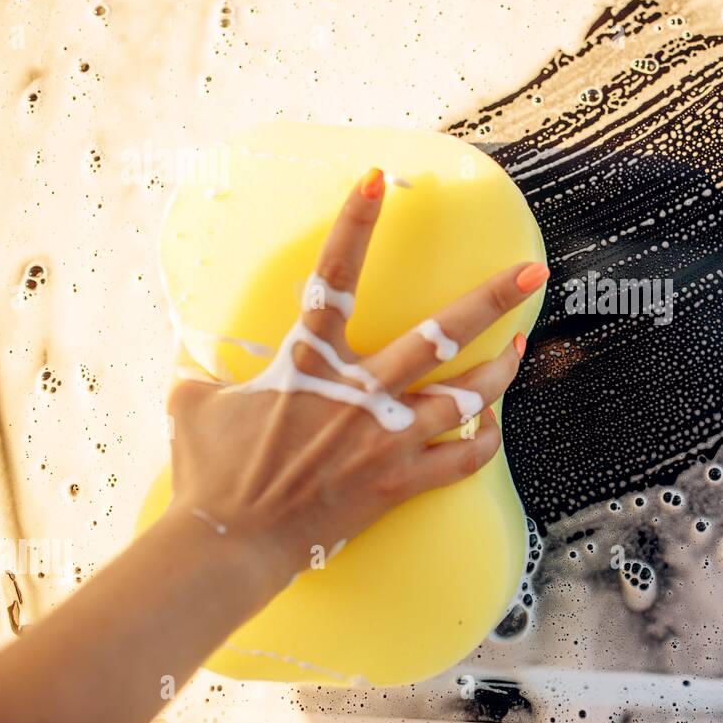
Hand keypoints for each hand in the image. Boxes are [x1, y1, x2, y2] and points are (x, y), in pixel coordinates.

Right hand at [165, 168, 547, 594]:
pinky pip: (462, 460)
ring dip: (501, 371)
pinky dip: (483, 443)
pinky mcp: (400, 481)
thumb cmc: (209, 473)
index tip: (377, 179)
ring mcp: (388, 437)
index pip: (334, 275)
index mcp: (311, 361)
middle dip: (492, 298)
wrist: (229, 543)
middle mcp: (361, 391)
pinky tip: (492, 426)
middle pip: (442, 333)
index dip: (354, 223)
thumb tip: (190, 368)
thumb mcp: (192, 406)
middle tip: (532, 272)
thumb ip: (203, 375)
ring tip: (520, 347)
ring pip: (468, 396)